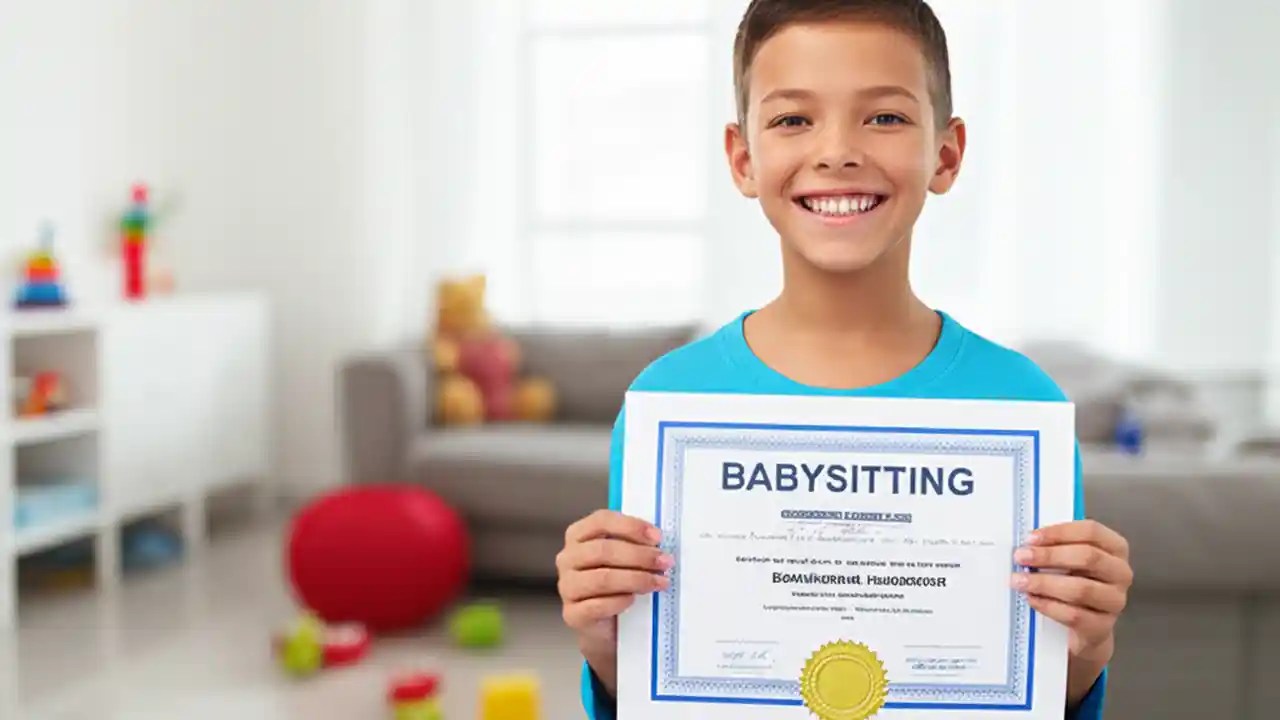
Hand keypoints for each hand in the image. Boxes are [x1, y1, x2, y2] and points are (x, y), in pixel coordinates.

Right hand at [556, 510, 673, 696]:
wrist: (607, 627)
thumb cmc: (617, 584)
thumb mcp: (625, 558)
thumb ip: (635, 544)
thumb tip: (659, 543)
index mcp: (578, 536)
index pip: (601, 521)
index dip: (631, 526)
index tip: (657, 537)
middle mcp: (567, 558)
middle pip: (603, 550)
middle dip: (639, 555)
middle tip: (665, 562)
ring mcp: (567, 587)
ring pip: (603, 578)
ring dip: (636, 579)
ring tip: (659, 582)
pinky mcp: (572, 614)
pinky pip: (597, 605)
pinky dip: (620, 601)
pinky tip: (634, 600)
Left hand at [1012, 519, 1132, 706]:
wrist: (1082, 630)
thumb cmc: (1068, 584)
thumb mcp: (1064, 561)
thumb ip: (1053, 545)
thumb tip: (1018, 530)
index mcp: (1114, 548)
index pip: (1092, 530)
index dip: (1060, 531)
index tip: (1031, 534)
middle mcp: (1120, 574)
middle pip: (1087, 558)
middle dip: (1049, 555)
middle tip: (1019, 556)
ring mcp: (1115, 602)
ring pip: (1081, 587)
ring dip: (1044, 582)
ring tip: (1018, 580)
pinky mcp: (1102, 628)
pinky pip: (1075, 615)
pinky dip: (1049, 605)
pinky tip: (1031, 601)